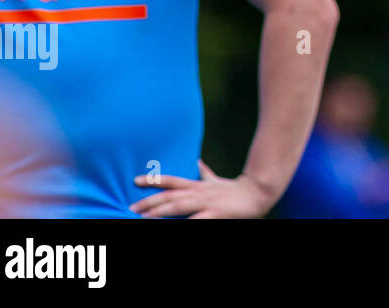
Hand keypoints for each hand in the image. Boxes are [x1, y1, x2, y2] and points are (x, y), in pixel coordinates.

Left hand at [130, 160, 275, 217]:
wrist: (258, 192)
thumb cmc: (235, 190)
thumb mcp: (217, 180)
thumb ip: (205, 173)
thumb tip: (197, 162)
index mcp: (197, 185)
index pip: (171, 180)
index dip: (153, 180)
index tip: (135, 180)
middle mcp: (199, 192)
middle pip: (170, 196)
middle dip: (149, 201)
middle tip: (131, 207)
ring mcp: (207, 203)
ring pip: (179, 206)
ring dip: (160, 212)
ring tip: (144, 218)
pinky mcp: (216, 213)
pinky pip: (197, 220)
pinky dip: (187, 223)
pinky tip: (175, 226)